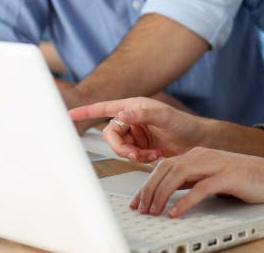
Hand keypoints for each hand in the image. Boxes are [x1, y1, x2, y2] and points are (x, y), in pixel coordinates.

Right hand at [69, 97, 203, 161]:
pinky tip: (155, 155)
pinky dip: (141, 158)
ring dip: (133, 154)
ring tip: (150, 153)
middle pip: (110, 135)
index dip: (85, 112)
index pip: (103, 108)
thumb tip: (121, 115)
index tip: (69, 115)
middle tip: (135, 154)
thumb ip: (142, 113)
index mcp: (132, 106)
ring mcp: (134, 133)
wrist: (195, 141)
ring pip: (119, 147)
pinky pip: (130, 155)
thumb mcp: (163, 116)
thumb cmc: (182, 123)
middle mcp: (130, 119)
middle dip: (121, 147)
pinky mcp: (139, 146)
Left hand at [132, 148, 263, 216]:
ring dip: (162, 194)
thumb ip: (193, 180)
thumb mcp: (212, 177)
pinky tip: (176, 213)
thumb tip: (170, 193)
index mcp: (198, 155)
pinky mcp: (228, 176)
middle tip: (141, 209)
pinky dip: (185, 201)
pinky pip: (201, 188)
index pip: (164, 165)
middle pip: (167, 169)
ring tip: (153, 211)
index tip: (137, 201)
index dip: (147, 183)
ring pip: (179, 175)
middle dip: (149, 189)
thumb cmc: (245, 179)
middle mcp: (204, 155)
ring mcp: (216, 164)